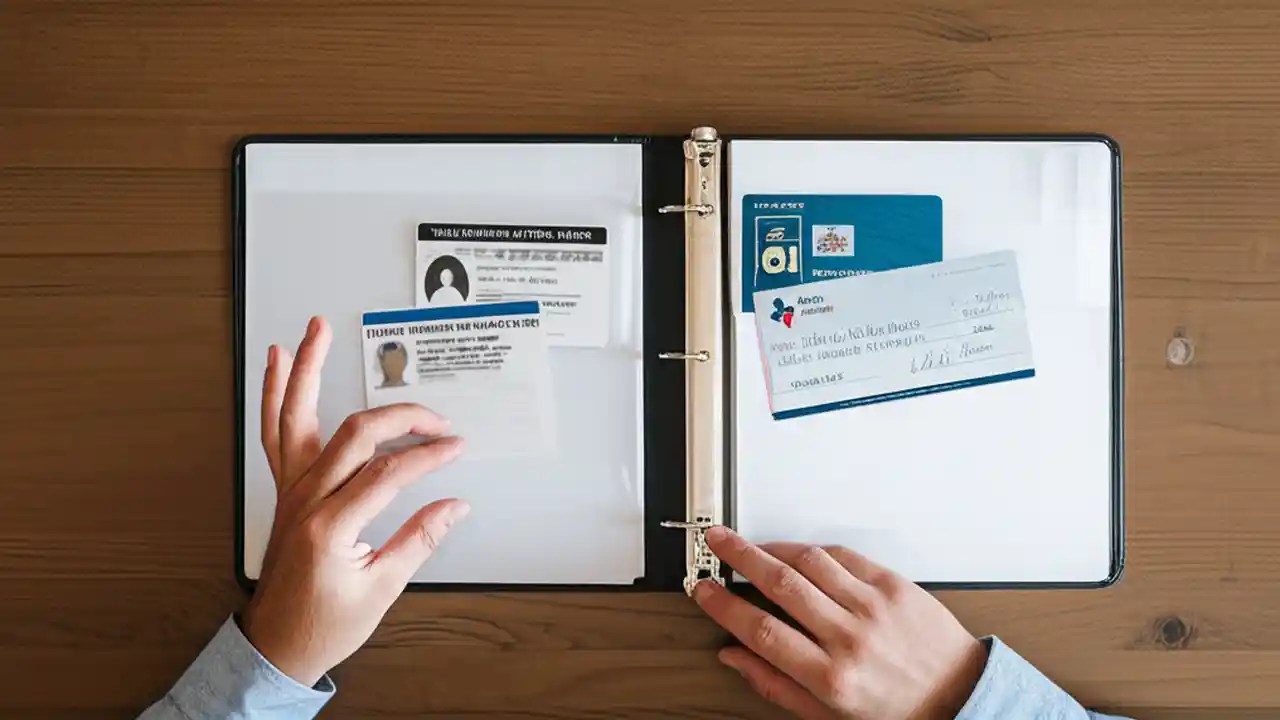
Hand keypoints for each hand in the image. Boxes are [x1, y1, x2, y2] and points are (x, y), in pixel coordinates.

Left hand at [242, 316, 469, 685]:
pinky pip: (276, 431)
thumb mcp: (382, 588)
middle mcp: (304, 500)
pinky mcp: (284, 488)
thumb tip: (454, 505)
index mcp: (330, 527)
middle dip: (399, 417)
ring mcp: (289, 490)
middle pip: (354, 435)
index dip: (428, 456)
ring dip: (305, 369)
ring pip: (295, 416)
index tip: (454, 448)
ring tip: (315, 330)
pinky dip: (274, 394)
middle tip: (433, 417)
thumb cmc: (323, 623)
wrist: (276, 643)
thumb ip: (419, 539)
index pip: (388, 474)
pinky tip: (277, 361)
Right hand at [694, 527, 986, 719]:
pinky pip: (845, 557)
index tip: (705, 590)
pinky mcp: (894, 586)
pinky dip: (815, 551)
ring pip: (811, 562)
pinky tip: (799, 553)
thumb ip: (774, 685)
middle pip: (781, 584)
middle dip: (740, 557)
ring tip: (753, 546)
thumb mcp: (827, 716)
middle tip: (717, 542)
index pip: (762, 632)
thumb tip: (734, 655)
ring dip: (774, 547)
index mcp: (831, 677)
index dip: (726, 606)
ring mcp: (874, 607)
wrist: (960, 698)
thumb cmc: (896, 713)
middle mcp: (851, 638)